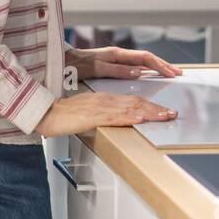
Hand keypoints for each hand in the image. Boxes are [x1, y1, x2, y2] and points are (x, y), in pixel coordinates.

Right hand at [34, 92, 175, 136]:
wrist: (46, 114)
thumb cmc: (63, 115)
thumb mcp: (87, 113)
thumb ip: (103, 114)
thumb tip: (116, 120)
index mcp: (104, 98)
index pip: (132, 100)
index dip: (150, 105)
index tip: (163, 111)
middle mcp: (105, 99)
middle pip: (136, 102)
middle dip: (156, 108)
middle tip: (172, 113)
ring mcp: (100, 107)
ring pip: (130, 108)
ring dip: (150, 112)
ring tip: (165, 116)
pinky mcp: (93, 116)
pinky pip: (115, 116)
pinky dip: (129, 117)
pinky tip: (140, 119)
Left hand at [64, 45, 183, 81]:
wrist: (59, 61)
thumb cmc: (74, 65)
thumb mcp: (96, 68)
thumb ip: (117, 70)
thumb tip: (140, 72)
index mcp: (117, 54)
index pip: (146, 58)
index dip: (161, 66)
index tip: (173, 73)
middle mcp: (118, 55)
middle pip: (147, 58)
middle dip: (164, 65)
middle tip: (178, 73)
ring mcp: (116, 59)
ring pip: (142, 62)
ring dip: (157, 67)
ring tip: (169, 73)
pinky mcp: (112, 65)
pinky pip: (135, 66)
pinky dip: (146, 70)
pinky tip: (149, 75)